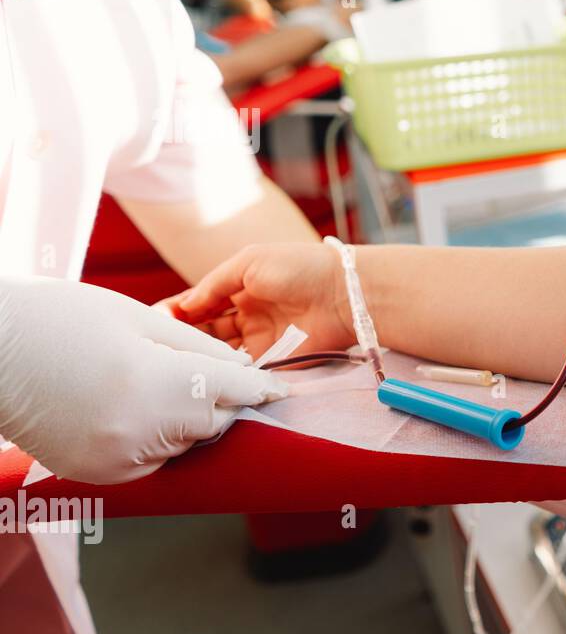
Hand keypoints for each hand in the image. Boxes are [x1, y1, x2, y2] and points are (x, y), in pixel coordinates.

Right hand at [0, 278, 286, 483]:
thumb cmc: (59, 321)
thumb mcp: (137, 320)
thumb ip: (198, 348)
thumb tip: (239, 367)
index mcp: (157, 384)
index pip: (231, 391)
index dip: (259, 387)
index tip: (280, 388)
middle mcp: (141, 432)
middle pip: (211, 423)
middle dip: (221, 402)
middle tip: (222, 380)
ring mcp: (116, 461)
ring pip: (183, 446)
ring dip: (187, 421)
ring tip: (159, 386)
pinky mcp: (96, 476)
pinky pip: (149, 461)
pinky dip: (155, 440)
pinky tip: (134, 409)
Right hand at [162, 242, 354, 359]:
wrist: (343, 292)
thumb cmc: (299, 267)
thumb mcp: (248, 263)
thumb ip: (213, 285)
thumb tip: (182, 306)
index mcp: (239, 286)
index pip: (198, 303)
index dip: (176, 312)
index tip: (153, 321)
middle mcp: (247, 314)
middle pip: (205, 330)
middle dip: (182, 337)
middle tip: (158, 345)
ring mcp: (260, 338)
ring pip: (220, 352)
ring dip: (200, 354)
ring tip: (176, 357)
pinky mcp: (274, 359)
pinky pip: (242, 369)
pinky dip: (224, 370)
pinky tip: (204, 370)